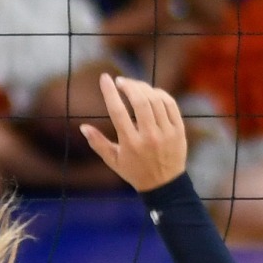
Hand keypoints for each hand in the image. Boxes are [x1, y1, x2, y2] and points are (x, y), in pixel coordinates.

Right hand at [79, 74, 186, 191]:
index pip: (118, 111)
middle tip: (121, 81)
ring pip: (156, 100)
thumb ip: (97, 143)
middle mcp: (149, 136)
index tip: (105, 78)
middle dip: (129, 86)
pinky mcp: (179, 130)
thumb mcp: (113, 161)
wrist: (165, 185)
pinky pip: (170, 105)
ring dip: (143, 88)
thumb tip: (83, 126)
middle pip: (140, 102)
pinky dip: (160, 94)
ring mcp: (166, 132)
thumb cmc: (135, 172)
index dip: (110, 92)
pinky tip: (151, 92)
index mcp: (130, 143)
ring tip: (133, 85)